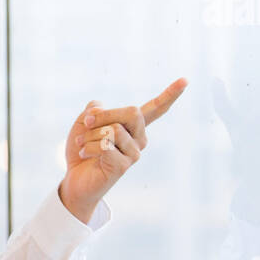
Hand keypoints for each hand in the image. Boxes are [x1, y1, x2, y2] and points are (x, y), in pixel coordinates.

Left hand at [58, 78, 188, 222]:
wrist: (74, 179)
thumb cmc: (82, 149)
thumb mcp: (84, 122)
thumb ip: (94, 110)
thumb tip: (99, 106)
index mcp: (133, 126)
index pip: (155, 108)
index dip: (170, 94)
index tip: (185, 80)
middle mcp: (139, 138)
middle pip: (133, 112)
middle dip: (105, 114)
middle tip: (87, 122)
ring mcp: (134, 153)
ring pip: (115, 130)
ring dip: (90, 134)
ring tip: (82, 144)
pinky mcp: (124, 166)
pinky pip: (107, 145)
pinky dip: (89, 146)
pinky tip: (84, 154)